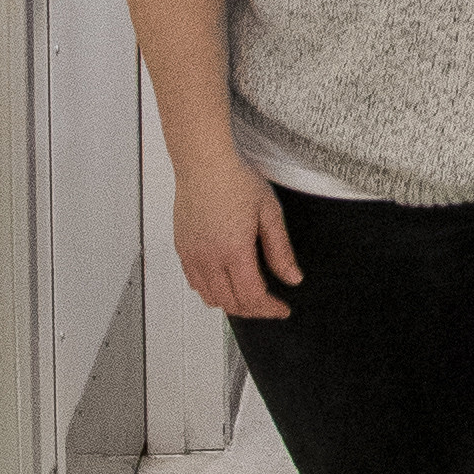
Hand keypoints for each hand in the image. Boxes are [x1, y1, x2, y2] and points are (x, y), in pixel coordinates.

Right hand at [171, 145, 300, 320]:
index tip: (282, 309)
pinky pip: (194, 282)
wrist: (203, 162)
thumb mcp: (270, 213)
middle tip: (270, 306)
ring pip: (210, 297)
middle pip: (231, 303)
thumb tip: (292, 278)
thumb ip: (281, 250)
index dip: (270, 309)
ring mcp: (192, 254)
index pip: (252, 297)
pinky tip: (225, 283)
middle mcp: (208, 257)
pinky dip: (211, 291)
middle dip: (254, 311)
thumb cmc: (235, 180)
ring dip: (232, 304)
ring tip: (249, 298)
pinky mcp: (182, 248)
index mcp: (234, 251)